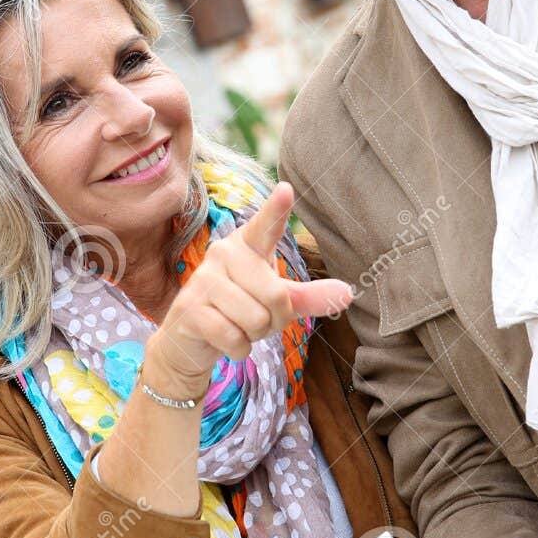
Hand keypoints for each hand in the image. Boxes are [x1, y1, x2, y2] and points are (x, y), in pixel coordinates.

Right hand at [148, 181, 352, 391]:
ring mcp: (203, 280)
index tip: (286, 189)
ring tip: (236, 325)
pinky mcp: (188, 308)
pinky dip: (237, 348)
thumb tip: (348, 294)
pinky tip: (223, 338)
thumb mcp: (278, 301)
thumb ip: (309, 296)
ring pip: (255, 319)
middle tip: (254, 317)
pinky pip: (234, 337)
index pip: (266, 225)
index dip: (276, 209)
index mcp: (248, 244)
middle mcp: (223, 253)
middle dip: (273, 320)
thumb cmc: (241, 310)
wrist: (192, 338)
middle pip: (276, 296)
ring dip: (253, 335)